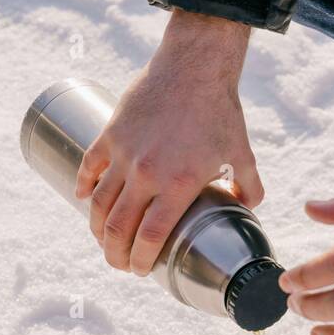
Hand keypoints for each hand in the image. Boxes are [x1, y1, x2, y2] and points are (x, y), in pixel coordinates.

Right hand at [75, 11, 261, 274]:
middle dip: (115, 255)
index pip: (151, 237)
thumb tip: (246, 206)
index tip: (141, 270)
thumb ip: (249, 186)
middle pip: (118, 229)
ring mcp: (124, 153)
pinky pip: (89, 167)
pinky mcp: (110, 133)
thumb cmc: (220, 109)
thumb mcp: (242, 153)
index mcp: (179, 185)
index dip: (142, 260)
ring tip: (102, 240)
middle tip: (119, 264)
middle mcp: (147, 174)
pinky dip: (84, 187)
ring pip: (99, 204)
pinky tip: (84, 199)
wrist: (195, 64)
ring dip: (96, 229)